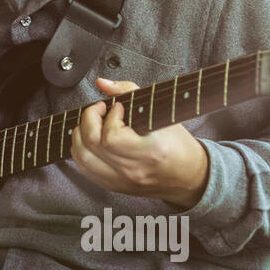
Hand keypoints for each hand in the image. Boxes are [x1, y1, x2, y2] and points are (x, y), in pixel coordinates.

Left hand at [70, 77, 209, 207]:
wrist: (189, 176)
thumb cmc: (177, 144)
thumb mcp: (162, 113)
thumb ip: (130, 92)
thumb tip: (103, 83)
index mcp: (151, 152)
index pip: (112, 137)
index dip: (109, 117)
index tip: (117, 107)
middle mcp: (134, 170)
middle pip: (92, 145)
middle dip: (88, 120)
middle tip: (99, 110)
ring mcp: (122, 181)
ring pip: (83, 158)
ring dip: (80, 135)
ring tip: (91, 123)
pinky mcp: (115, 187)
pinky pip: (85, 170)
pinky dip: (81, 151)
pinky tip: (89, 140)